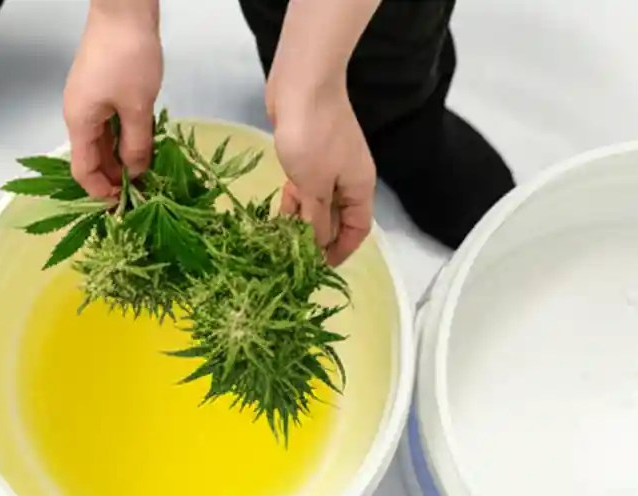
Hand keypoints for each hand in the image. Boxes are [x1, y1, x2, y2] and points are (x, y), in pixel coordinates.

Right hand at [63, 4, 162, 197]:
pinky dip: (123, 136)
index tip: (123, 203)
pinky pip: (108, 122)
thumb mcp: (138, 107)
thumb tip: (136, 172)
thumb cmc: (127, 56)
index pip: (82, 170)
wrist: (123, 11)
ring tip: (146, 169)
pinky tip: (142, 142)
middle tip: (141, 190)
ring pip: (102, 139)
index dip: (101, 191)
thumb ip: (137, 144)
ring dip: (120, 156)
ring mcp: (88, 100)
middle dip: (113, 176)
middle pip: (91, 156)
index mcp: (80, 121)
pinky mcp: (100, 88)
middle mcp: (78, 113)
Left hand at [267, 77, 376, 266]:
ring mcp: (329, 165)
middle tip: (291, 260)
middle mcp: (349, 179)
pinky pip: (304, 188)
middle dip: (317, 240)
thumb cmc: (312, 135)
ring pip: (317, 204)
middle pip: (336, 219)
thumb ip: (315, 220)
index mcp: (360, 188)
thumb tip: (317, 247)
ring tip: (279, 241)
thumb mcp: (314, 187)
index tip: (318, 270)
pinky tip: (277, 213)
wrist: (303, 84)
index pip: (358, 229)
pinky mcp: (309, 154)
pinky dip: (294, 202)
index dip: (341, 252)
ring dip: (301, 222)